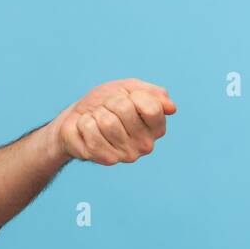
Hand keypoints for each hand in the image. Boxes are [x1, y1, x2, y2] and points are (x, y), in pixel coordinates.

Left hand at [48, 78, 175, 164]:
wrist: (78, 118)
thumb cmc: (106, 103)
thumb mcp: (129, 88)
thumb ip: (152, 93)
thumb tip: (171, 108)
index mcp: (156, 127)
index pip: (152, 108)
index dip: (133, 95)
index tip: (125, 98)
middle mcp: (146, 144)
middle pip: (125, 109)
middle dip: (110, 103)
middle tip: (107, 110)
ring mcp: (127, 154)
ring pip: (107, 121)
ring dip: (96, 114)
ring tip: (97, 120)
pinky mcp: (107, 159)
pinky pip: (91, 131)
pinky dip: (84, 123)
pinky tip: (87, 129)